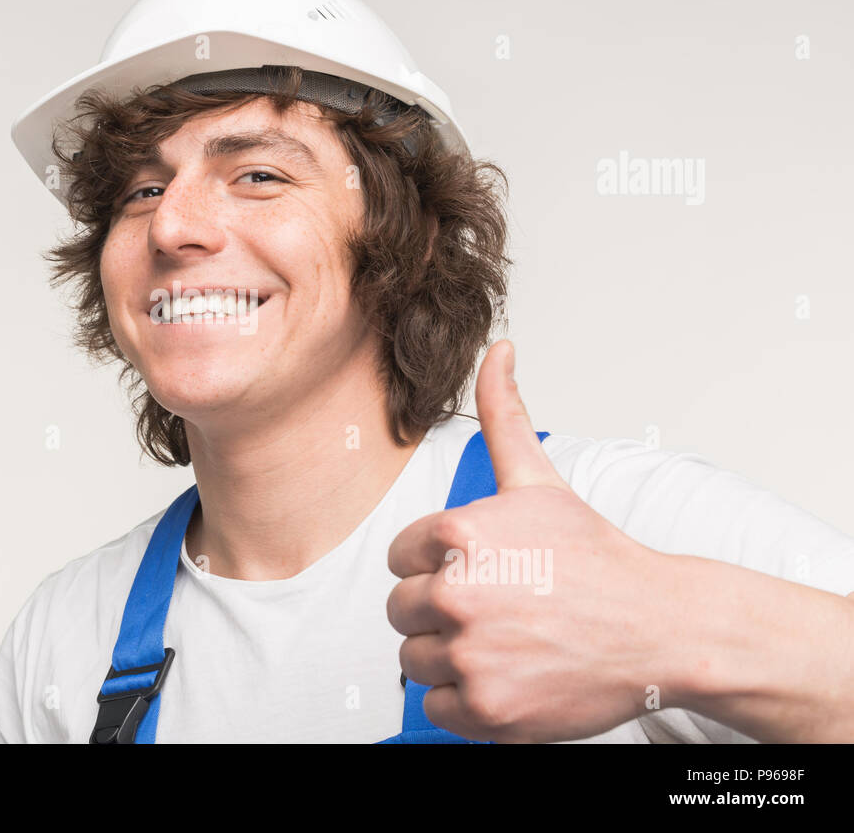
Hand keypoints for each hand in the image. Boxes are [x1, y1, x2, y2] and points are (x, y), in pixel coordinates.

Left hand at [385, 339, 674, 741]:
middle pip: (402, 609)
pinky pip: (435, 706)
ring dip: (451, 656)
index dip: (435, 566)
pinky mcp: (484, 709)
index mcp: (457, 535)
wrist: (659, 628)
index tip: (480, 573)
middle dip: (439, 611)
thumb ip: (503, 414)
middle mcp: (456, 593)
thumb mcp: (538, 480)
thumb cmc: (594, 557)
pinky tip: (505, 676)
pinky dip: (464, 701)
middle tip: (496, 610)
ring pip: (415, 658)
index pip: (399, 558)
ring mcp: (470, 654)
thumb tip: (498, 349)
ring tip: (504, 642)